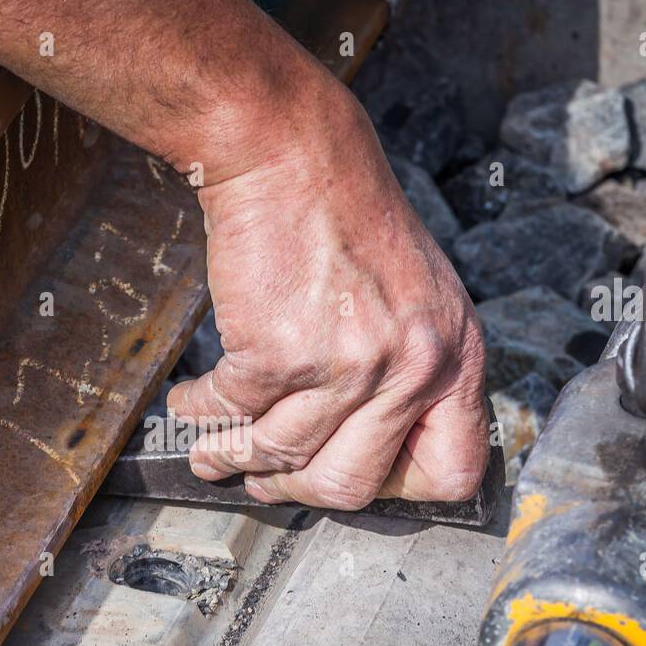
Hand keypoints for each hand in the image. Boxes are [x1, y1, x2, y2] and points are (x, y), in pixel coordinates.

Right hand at [169, 86, 488, 510]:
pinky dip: (201, 414)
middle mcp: (414, 367)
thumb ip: (408, 372)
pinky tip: (190, 404)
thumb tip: (364, 444)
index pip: (452, 472)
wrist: (291, 153)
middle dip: (297, 492)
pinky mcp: (283, 353)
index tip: (352, 477)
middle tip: (266, 484)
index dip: (398, 490)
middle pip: (353, 485)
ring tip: (211, 452)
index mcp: (455, 355)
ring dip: (234, 458)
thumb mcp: (416, 297)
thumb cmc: (345, 214)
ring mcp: (350, 365)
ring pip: (283, 458)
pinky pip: (232, 413)